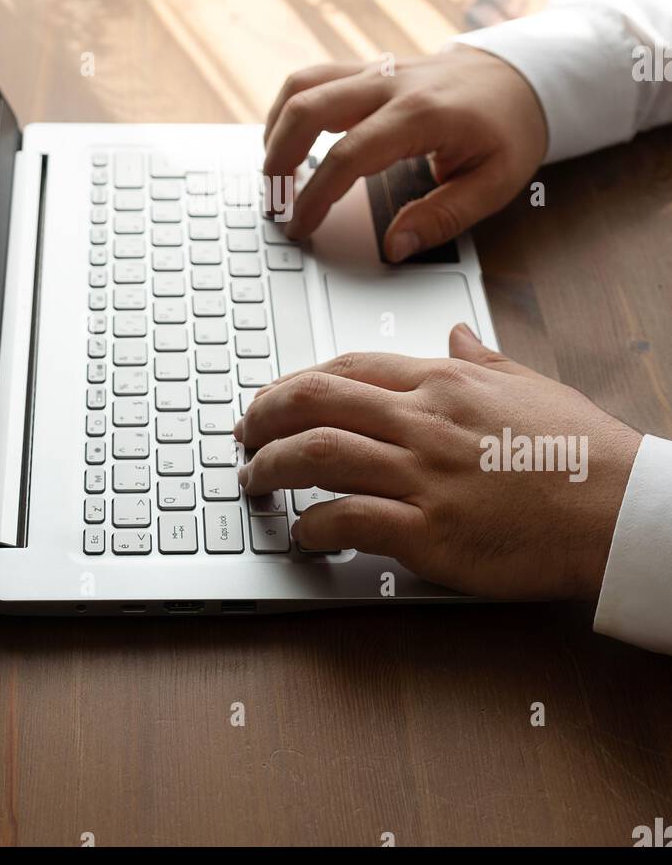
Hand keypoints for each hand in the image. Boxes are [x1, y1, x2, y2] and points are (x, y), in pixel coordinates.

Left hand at [235, 326, 640, 600]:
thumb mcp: (528, 385)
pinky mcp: (430, 532)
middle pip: (315, 402)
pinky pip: (348, 521)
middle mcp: (424, 421)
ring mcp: (424, 476)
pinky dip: (312, 526)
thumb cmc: (581, 450)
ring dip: (271, 466)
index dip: (295, 381)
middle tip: (244, 434)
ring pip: (318, 456)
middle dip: (264, 415)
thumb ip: (481, 358)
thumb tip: (455, 332)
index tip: (272, 397)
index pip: (347, 367)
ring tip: (253, 480)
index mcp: (443, 382)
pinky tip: (302, 532)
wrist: (621, 507)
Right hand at [263, 47, 547, 255]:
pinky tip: (289, 143)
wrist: (523, 76)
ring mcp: (376, 70)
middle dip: (277, 160)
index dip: (314, 197)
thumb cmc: (509, 130)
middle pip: (308, 108)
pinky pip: (313, 79)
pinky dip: (290, 110)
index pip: (347, 155)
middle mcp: (391, 83)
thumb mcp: (493, 184)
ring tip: (274, 176)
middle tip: (274, 204)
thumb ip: (441, 217)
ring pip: (301, 84)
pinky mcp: (368, 68)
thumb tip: (394, 248)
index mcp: (422, 114)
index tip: (299, 227)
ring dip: (276, 130)